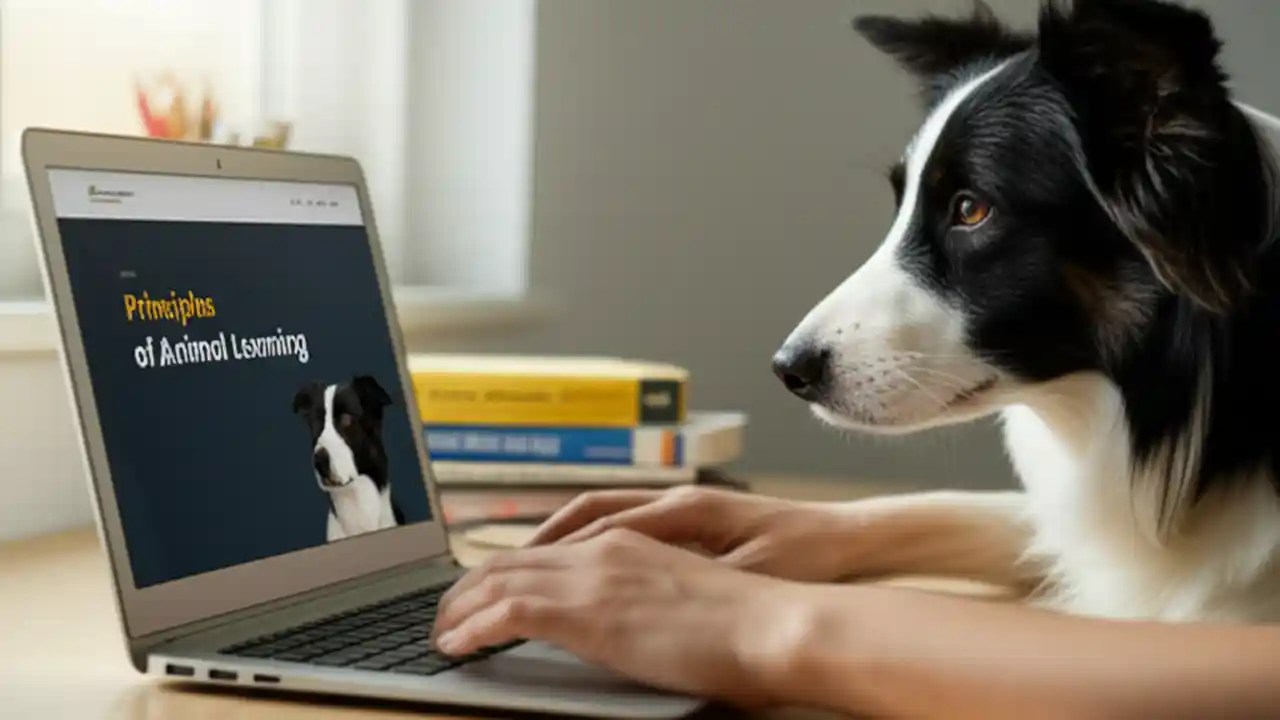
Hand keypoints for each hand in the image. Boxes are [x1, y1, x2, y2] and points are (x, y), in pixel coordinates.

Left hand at [431, 529, 812, 707]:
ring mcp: (591, 575)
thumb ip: (641, 600)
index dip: (503, 573)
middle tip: (447, 613)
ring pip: (499, 581)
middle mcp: (600, 549)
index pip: (544, 552)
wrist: (769, 625)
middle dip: (468, 588)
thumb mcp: (681, 599)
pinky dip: (472, 627)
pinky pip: (506, 613)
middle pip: (511, 561)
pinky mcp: (585, 610)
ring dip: (460, 608)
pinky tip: (456, 646)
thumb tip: (619, 621)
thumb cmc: (744, 624)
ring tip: (440, 631)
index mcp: (624, 543)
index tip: (482, 594)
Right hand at [524, 486, 861, 581]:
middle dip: (542, 541)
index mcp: (686, 509)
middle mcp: (675, 499)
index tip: (514, 573)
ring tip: (522, 567)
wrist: (849, 538)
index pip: (602, 525)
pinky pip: (625, 526)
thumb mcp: (749, 571)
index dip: (554, 550)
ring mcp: (680, 507)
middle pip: (590, 513)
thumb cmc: (806, 556)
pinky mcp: (690, 520)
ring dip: (560, 539)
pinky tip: (575, 564)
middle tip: (498, 571)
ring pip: (603, 516)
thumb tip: (635, 582)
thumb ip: (694, 574)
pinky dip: (590, 541)